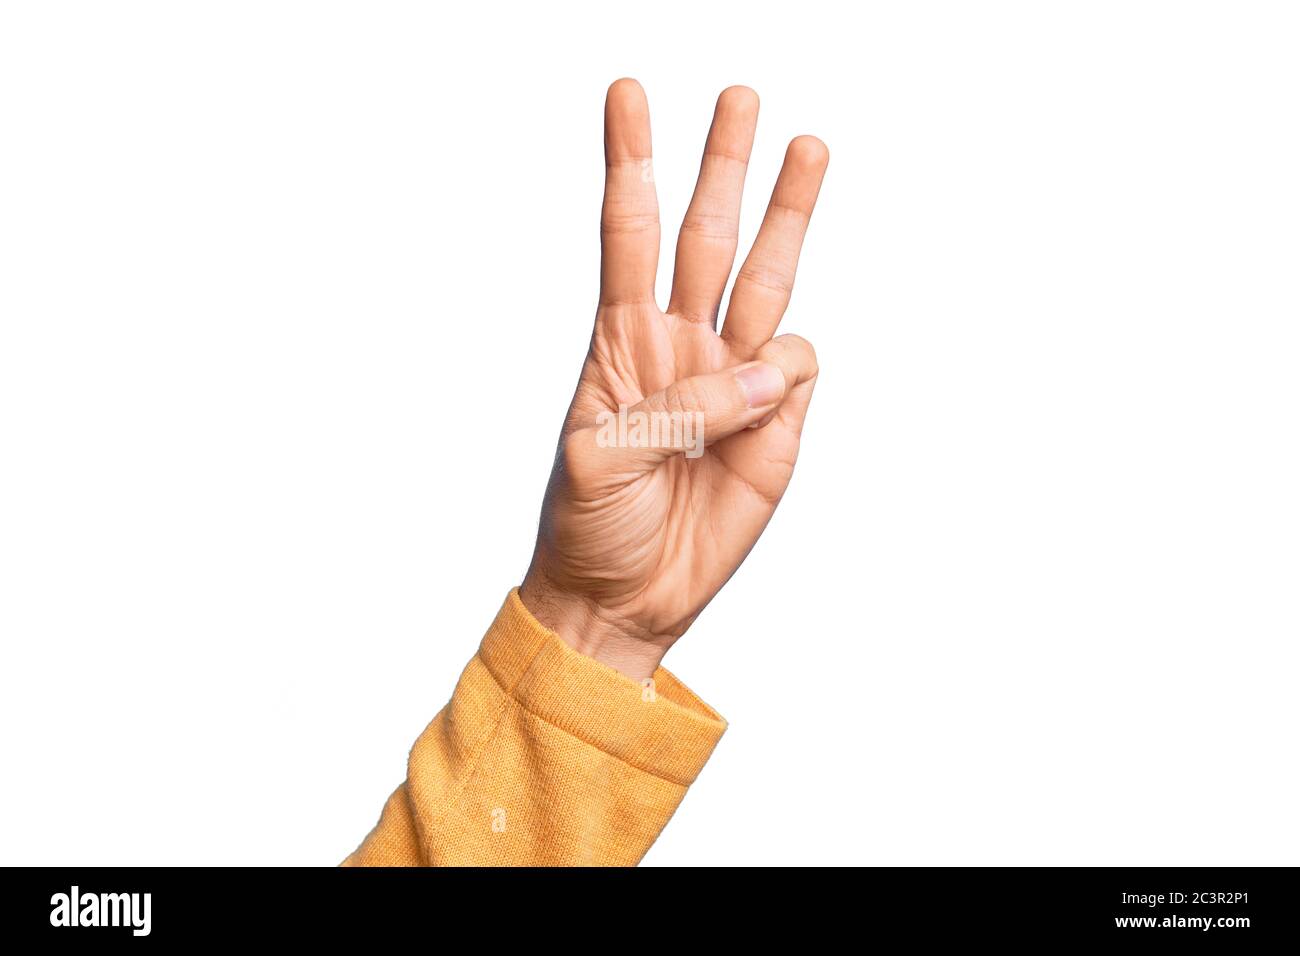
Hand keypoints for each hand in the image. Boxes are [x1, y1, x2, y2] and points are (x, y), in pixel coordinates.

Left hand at [521, 79, 828, 678]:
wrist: (622, 601)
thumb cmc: (590, 527)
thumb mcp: (600, 461)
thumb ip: (676, 411)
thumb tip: (766, 372)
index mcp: (622, 343)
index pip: (627, 233)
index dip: (630, 162)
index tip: (626, 94)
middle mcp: (682, 349)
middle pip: (707, 237)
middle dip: (723, 166)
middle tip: (739, 96)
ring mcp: (734, 385)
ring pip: (769, 282)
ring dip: (787, 216)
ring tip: (807, 149)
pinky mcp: (778, 427)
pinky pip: (799, 370)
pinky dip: (790, 369)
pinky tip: (769, 396)